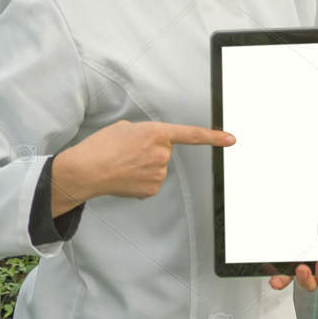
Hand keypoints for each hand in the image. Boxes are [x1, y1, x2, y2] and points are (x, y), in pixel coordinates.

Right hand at [50, 120, 233, 212]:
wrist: (86, 170)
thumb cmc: (101, 146)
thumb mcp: (124, 128)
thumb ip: (144, 133)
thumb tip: (149, 145)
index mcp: (156, 133)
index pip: (191, 135)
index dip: (213, 138)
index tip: (231, 140)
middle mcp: (162, 154)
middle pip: (164, 151)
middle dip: (150, 151)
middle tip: (127, 151)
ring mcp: (158, 174)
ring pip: (157, 168)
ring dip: (143, 166)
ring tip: (122, 164)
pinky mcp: (151, 190)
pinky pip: (150, 182)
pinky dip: (139, 180)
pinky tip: (124, 177)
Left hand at [267, 210, 317, 291]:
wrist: (312, 197)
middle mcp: (316, 265)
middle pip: (317, 284)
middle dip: (315, 280)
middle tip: (315, 265)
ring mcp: (300, 262)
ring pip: (299, 282)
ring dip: (298, 280)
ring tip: (298, 267)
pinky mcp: (285, 258)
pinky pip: (281, 273)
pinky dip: (278, 278)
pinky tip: (273, 277)